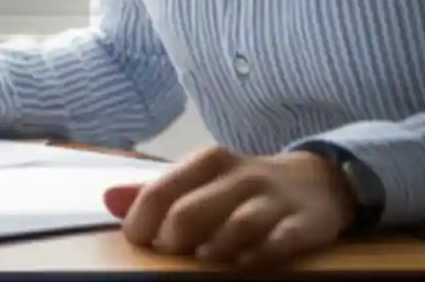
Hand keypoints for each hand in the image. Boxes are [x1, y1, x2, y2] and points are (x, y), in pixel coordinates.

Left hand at [102, 146, 357, 268]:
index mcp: (207, 161)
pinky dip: (258, 254)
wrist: (316, 182)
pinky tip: (242, 264)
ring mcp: (273, 199)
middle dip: (172, 238)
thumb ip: (154, 191)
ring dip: (212, 247)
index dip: (142, 220)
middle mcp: (240, 175)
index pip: (161, 190)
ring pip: (237, 224)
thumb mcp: (198, 180)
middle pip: (191, 210)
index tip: (138, 241)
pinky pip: (280, 240)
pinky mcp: (304, 223)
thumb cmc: (241, 186)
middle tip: (168, 253)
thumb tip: (107, 200)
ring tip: (201, 259)